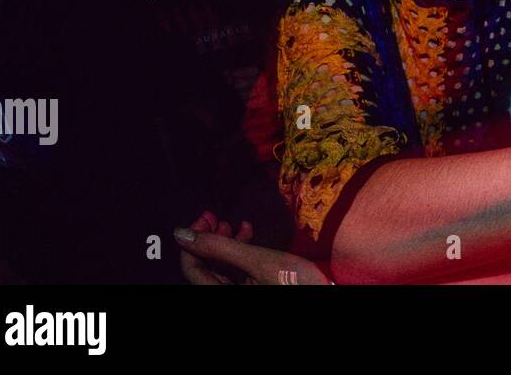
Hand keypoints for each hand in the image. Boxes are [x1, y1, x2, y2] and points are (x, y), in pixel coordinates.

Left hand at [176, 211, 328, 284]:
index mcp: (221, 295)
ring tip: (236, 224)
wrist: (328, 291)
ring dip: (225, 242)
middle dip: (210, 239)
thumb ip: (219, 247)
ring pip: (220, 266)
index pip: (191, 267)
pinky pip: (236, 269)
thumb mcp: (258, 260)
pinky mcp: (252, 287)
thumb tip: (182, 234)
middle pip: (204, 266)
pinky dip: (240, 250)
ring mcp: (238, 291)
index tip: (206, 218)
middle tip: (216, 216)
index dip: (193, 241)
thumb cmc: (297, 282)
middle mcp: (225, 294)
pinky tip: (249, 232)